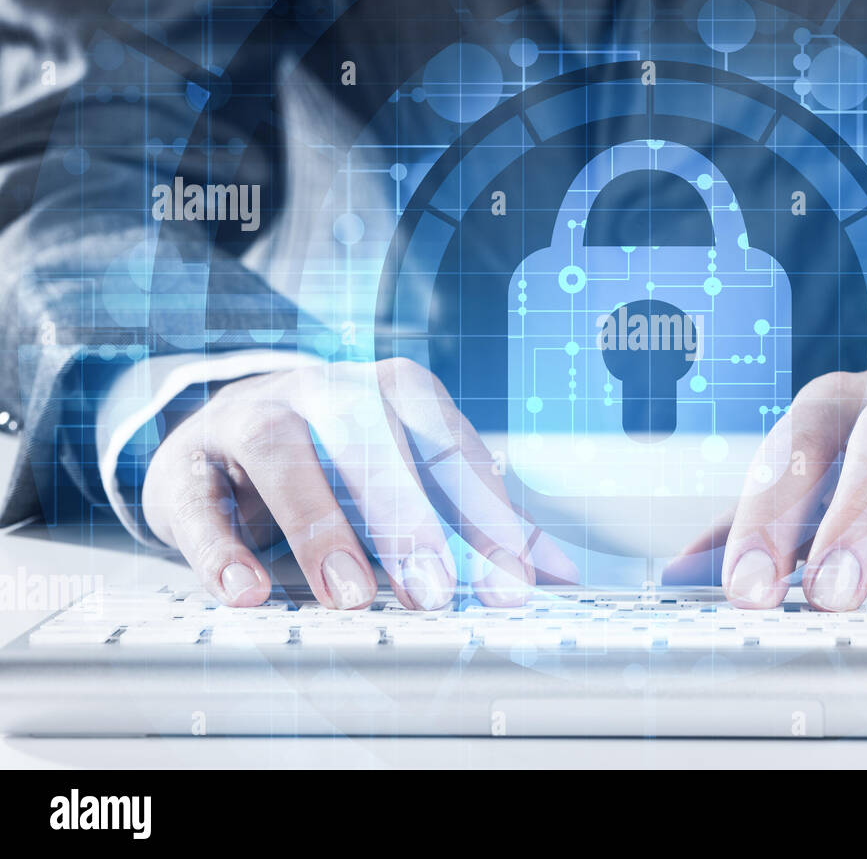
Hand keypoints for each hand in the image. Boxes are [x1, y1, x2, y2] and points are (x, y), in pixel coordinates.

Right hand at [141, 358, 575, 609]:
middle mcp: (325, 391)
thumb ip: (478, 521)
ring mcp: (252, 417)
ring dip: (318, 526)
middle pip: (371, 439)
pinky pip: (200, 502)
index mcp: (393, 392)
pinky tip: (246, 592)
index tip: (514, 582)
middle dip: (406, 517)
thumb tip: (559, 572)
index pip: (448, 447)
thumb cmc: (335, 461)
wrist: (221, 439)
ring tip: (350, 595)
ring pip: (283, 455)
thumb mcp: (408, 477)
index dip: (483, 514)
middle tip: (435, 592)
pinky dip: (219, 549)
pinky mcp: (187, 464)